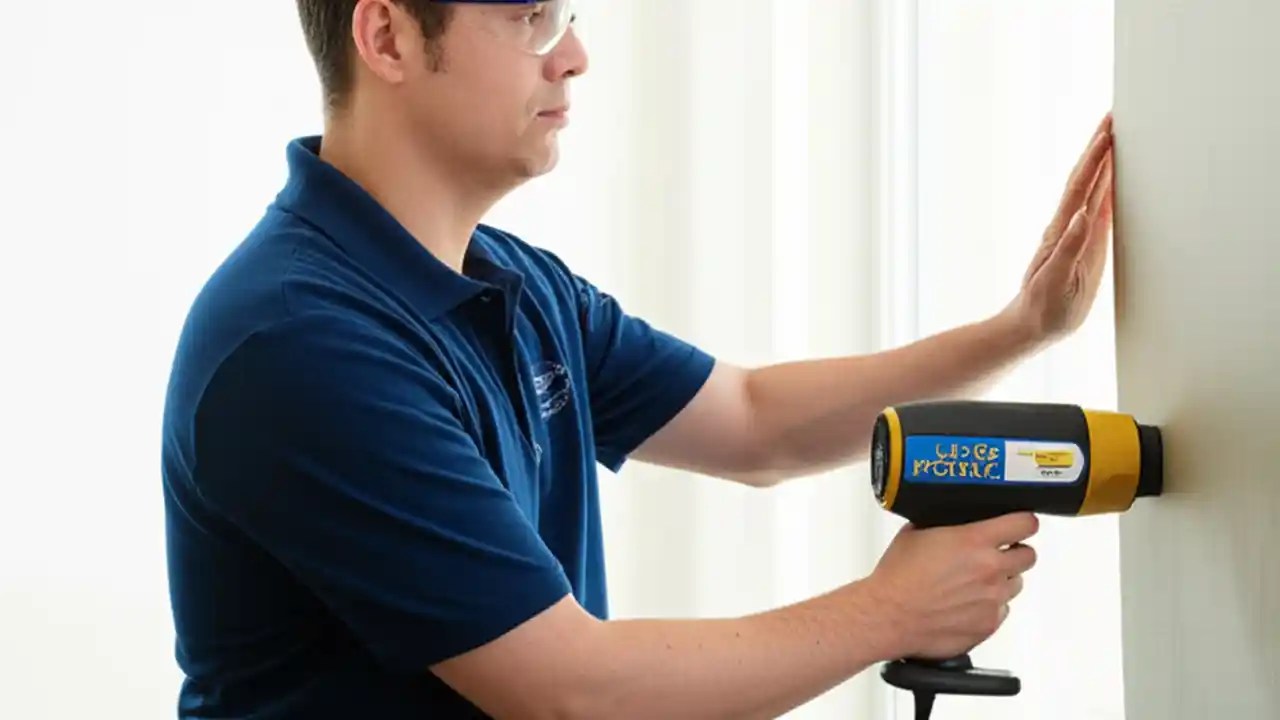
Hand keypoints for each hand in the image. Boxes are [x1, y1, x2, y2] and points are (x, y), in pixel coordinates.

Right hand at [867, 513, 1039, 659]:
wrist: (888, 616)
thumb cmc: (897, 578)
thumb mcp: (915, 533)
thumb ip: (943, 525)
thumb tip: (952, 519)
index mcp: (974, 541)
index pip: (1025, 524)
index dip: (1024, 522)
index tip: (1020, 524)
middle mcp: (990, 569)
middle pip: (1028, 555)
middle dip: (1015, 552)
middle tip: (997, 555)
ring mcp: (992, 599)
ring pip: (1015, 584)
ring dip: (1001, 581)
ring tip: (973, 583)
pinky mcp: (988, 624)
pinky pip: (1001, 610)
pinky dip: (988, 606)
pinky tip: (965, 604)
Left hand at [1003, 112, 1115, 343]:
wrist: (1032, 325)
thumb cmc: (1043, 307)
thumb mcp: (1056, 280)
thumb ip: (1068, 248)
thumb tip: (1081, 215)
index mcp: (1062, 231)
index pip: (1081, 186)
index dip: (1095, 158)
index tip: (1108, 132)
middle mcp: (1069, 226)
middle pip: (1086, 178)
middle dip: (1100, 148)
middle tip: (1114, 118)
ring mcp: (1077, 233)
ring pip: (1092, 189)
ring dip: (1104, 162)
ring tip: (1116, 136)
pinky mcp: (1086, 245)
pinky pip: (1099, 208)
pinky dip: (1108, 187)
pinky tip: (1116, 176)